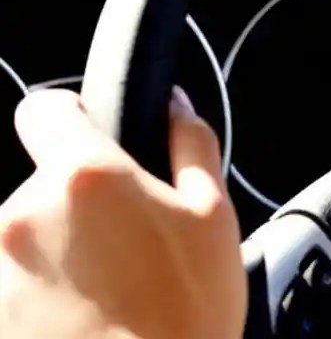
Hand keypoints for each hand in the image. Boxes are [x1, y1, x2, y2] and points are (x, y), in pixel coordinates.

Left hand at [0, 89, 245, 338]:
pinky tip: (80, 320)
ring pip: (25, 237)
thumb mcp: (215, 218)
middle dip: (76, 204)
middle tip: (126, 245)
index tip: (92, 140)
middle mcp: (22, 213)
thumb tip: (174, 107)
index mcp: (85, 176)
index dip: (72, 118)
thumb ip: (192, 145)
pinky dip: (37, 296)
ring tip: (104, 295)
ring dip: (55, 253)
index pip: (44, 108)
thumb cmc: (184, 317)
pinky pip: (13, 285)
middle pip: (40, 184)